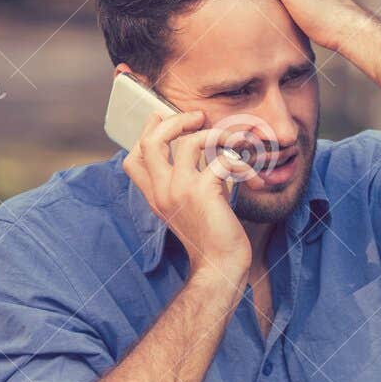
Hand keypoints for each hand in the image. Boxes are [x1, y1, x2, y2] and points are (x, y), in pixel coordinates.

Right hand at [123, 109, 257, 284]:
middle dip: (174, 121)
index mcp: (155, 196)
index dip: (146, 133)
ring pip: (188, 143)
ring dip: (213, 133)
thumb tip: (195, 156)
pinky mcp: (204, 193)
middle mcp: (162, 191)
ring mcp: (181, 191)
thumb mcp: (187, 210)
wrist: (220, 265)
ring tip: (232, 138)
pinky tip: (246, 164)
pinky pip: (219, 159)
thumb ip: (183, 186)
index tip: (161, 116)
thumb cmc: (210, 237)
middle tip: (197, 117)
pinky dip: (236, 156)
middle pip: (151, 142)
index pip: (133, 159)